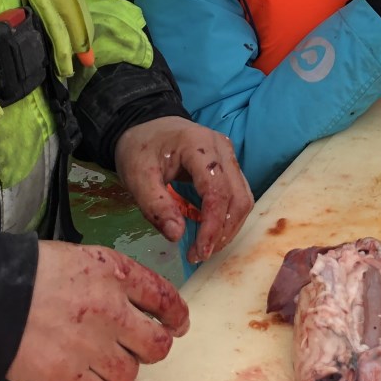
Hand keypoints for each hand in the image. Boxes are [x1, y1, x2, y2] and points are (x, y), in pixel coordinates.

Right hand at [6, 240, 189, 380]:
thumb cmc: (33, 271)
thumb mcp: (85, 256)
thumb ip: (116, 277)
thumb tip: (139, 300)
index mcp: (117, 275)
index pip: (165, 299)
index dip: (177, 315)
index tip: (178, 324)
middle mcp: (111, 311)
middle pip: (157, 345)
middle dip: (153, 348)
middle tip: (141, 348)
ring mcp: (90, 346)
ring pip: (129, 374)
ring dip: (119, 369)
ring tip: (99, 359)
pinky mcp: (66, 374)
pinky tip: (81, 378)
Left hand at [114, 116, 253, 265]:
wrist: (147, 126)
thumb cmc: (140, 150)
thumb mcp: (137, 177)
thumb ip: (155, 206)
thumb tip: (177, 236)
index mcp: (198, 145)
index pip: (216, 190)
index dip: (212, 225)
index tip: (199, 253)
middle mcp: (222, 148)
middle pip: (238, 196)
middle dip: (223, 231)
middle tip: (200, 254)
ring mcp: (229, 156)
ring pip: (244, 198)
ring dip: (229, 227)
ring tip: (205, 247)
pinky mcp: (229, 165)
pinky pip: (238, 195)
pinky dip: (228, 218)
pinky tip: (210, 232)